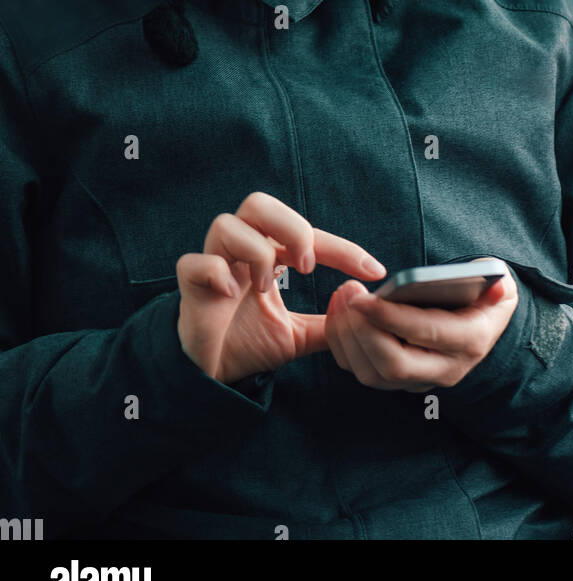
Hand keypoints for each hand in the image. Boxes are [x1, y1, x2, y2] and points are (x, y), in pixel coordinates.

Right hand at [176, 192, 385, 385]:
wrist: (209, 377)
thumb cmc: (248, 345)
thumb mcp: (298, 335)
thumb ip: (328, 324)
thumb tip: (364, 314)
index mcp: (268, 255)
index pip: (308, 235)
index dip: (343, 249)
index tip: (375, 271)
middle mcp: (240, 252)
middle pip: (258, 204)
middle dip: (290, 227)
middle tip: (307, 265)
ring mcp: (213, 265)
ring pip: (226, 224)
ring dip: (255, 250)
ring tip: (265, 286)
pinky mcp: (190, 288)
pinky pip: (193, 263)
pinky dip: (214, 272)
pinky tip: (230, 294)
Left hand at [324, 264, 518, 390]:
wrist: (481, 329)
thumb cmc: (483, 299)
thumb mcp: (499, 289)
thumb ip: (497, 285)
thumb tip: (496, 284)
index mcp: (469, 342)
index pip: (426, 335)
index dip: (392, 318)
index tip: (364, 297)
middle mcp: (444, 370)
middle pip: (393, 366)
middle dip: (363, 331)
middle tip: (349, 291)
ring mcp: (418, 380)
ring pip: (371, 374)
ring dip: (347, 336)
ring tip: (342, 295)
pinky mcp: (397, 381)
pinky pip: (360, 370)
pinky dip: (342, 343)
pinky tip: (339, 310)